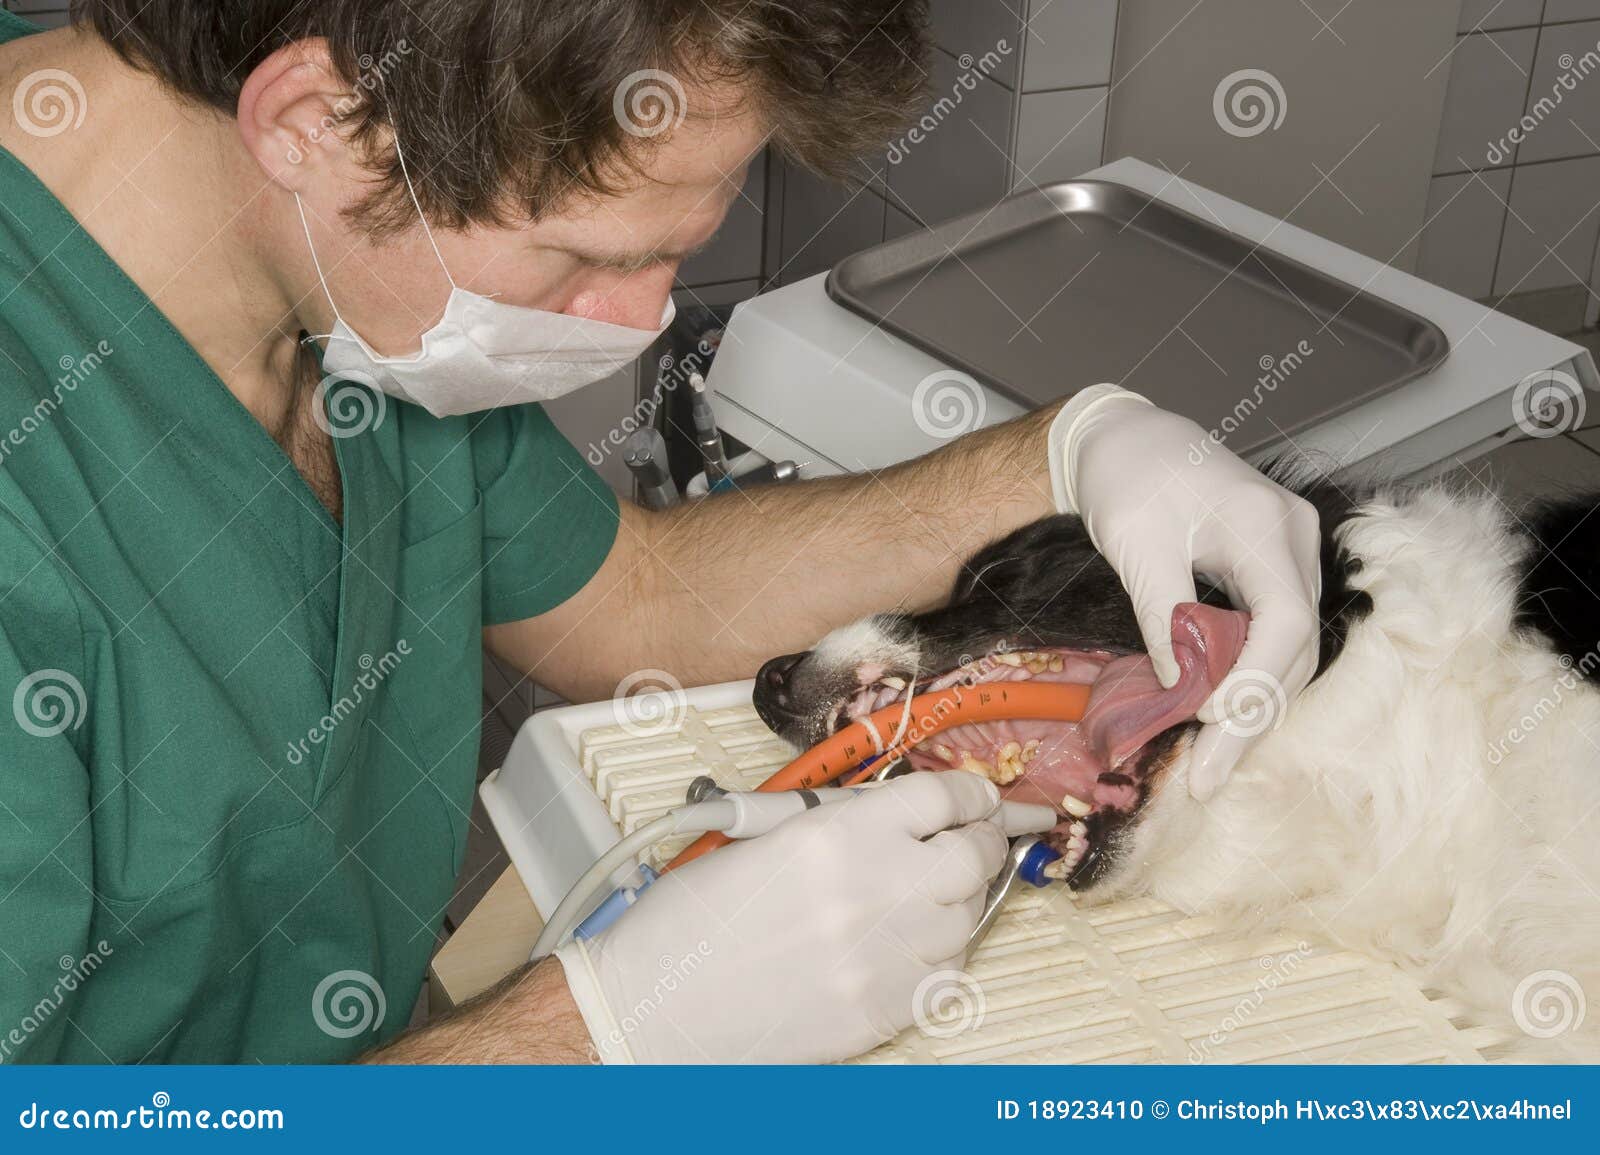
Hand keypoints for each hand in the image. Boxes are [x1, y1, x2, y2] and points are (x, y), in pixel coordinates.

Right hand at [556, 771, 1005, 1062]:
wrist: (655, 1005)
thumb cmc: (688, 922)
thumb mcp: (762, 836)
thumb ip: (838, 822)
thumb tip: (901, 816)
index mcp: (835, 834)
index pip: (939, 796)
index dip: (968, 791)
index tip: (975, 795)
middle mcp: (871, 891)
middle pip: (970, 856)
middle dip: (980, 841)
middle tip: (974, 838)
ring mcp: (883, 958)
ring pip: (968, 918)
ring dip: (962, 898)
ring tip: (936, 891)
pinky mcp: (883, 1012)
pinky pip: (947, 975)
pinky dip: (943, 954)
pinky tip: (914, 943)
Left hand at [1048, 387, 1320, 799]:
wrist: (1126, 439)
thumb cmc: (1127, 479)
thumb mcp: (1135, 543)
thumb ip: (1161, 612)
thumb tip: (1179, 686)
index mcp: (1266, 524)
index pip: (1285, 622)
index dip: (1253, 684)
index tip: (1210, 729)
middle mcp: (1295, 537)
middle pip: (1296, 646)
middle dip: (1253, 714)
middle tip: (1208, 776)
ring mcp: (1292, 551)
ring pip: (1291, 647)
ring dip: (1254, 702)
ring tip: (1211, 761)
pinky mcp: (1275, 565)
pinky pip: (1275, 633)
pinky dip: (1248, 675)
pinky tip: (1217, 715)